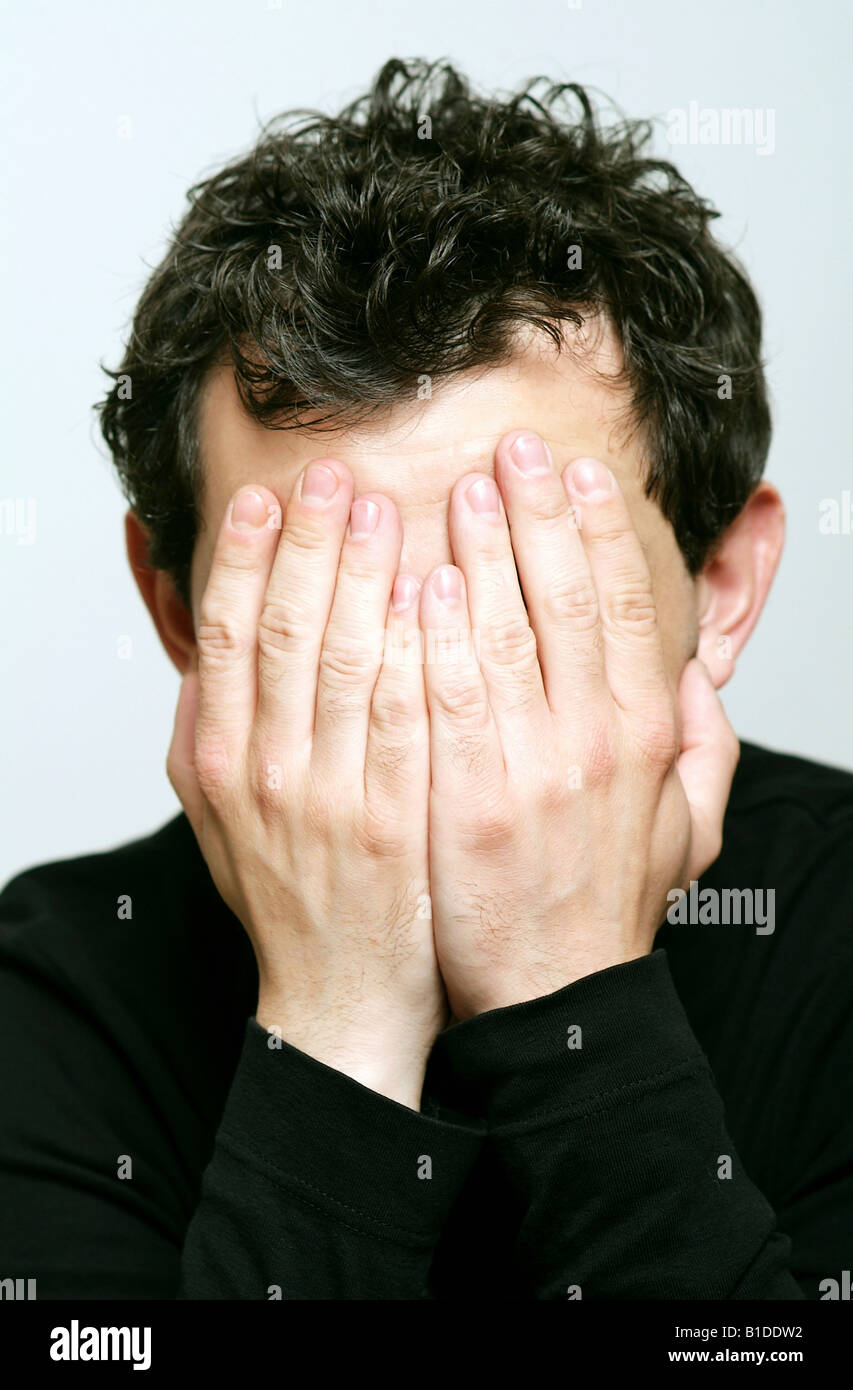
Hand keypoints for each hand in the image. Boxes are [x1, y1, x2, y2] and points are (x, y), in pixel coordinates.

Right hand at [167, 463, 444, 1107]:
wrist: (339, 999)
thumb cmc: (289, 901)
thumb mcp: (217, 821)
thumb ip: (212, 733)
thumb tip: (216, 649)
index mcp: (219, 761)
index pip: (229, 635)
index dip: (250, 559)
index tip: (270, 497)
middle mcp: (267, 773)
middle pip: (289, 631)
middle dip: (312, 543)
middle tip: (337, 473)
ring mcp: (332, 798)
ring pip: (348, 661)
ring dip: (366, 575)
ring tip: (388, 505)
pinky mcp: (397, 822)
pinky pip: (409, 719)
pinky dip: (419, 650)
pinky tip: (436, 591)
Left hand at [419, 431, 738, 1019]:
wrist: (555, 995)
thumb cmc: (608, 903)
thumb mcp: (687, 824)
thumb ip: (700, 740)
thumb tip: (694, 668)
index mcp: (646, 733)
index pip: (631, 606)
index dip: (605, 531)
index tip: (580, 474)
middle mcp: (594, 739)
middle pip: (571, 598)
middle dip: (541, 513)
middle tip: (513, 449)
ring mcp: (530, 767)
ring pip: (507, 631)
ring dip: (485, 552)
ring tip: (466, 489)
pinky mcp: (467, 798)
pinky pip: (448, 696)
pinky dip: (436, 632)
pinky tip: (421, 580)